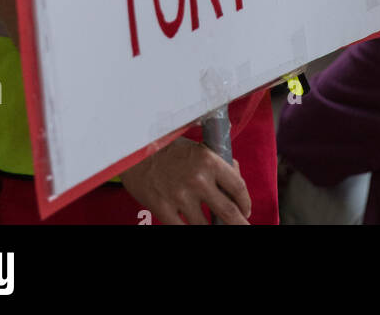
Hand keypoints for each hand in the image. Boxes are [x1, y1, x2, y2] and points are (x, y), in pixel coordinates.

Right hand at [121, 137, 250, 224]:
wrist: (134, 150)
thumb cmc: (167, 148)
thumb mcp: (196, 149)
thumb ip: (217, 163)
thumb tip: (236, 175)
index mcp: (209, 160)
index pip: (237, 186)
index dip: (246, 203)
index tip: (246, 211)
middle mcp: (198, 179)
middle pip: (228, 211)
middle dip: (239, 225)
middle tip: (244, 228)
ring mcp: (180, 196)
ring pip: (206, 226)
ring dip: (213, 230)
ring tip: (214, 227)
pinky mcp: (163, 208)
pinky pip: (182, 230)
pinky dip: (191, 231)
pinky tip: (193, 229)